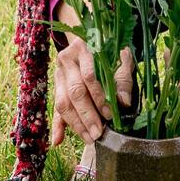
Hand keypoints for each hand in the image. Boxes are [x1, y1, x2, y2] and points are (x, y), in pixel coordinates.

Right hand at [50, 1, 132, 147]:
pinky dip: (57, 126)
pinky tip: (57, 141)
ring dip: (76, 124)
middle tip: (98, 132)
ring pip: (63, 102)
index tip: (109, 114)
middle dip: (87, 115)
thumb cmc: (109, 51)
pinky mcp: (56, 88)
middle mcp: (66, 60)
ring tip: (88, 138)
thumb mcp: (119, 59)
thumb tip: (124, 103)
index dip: (99, 97)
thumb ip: (122, 79)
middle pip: (75, 91)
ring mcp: (58, 74)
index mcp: (82, 49)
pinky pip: (55, 109)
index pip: (89, 76)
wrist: (92, 39)